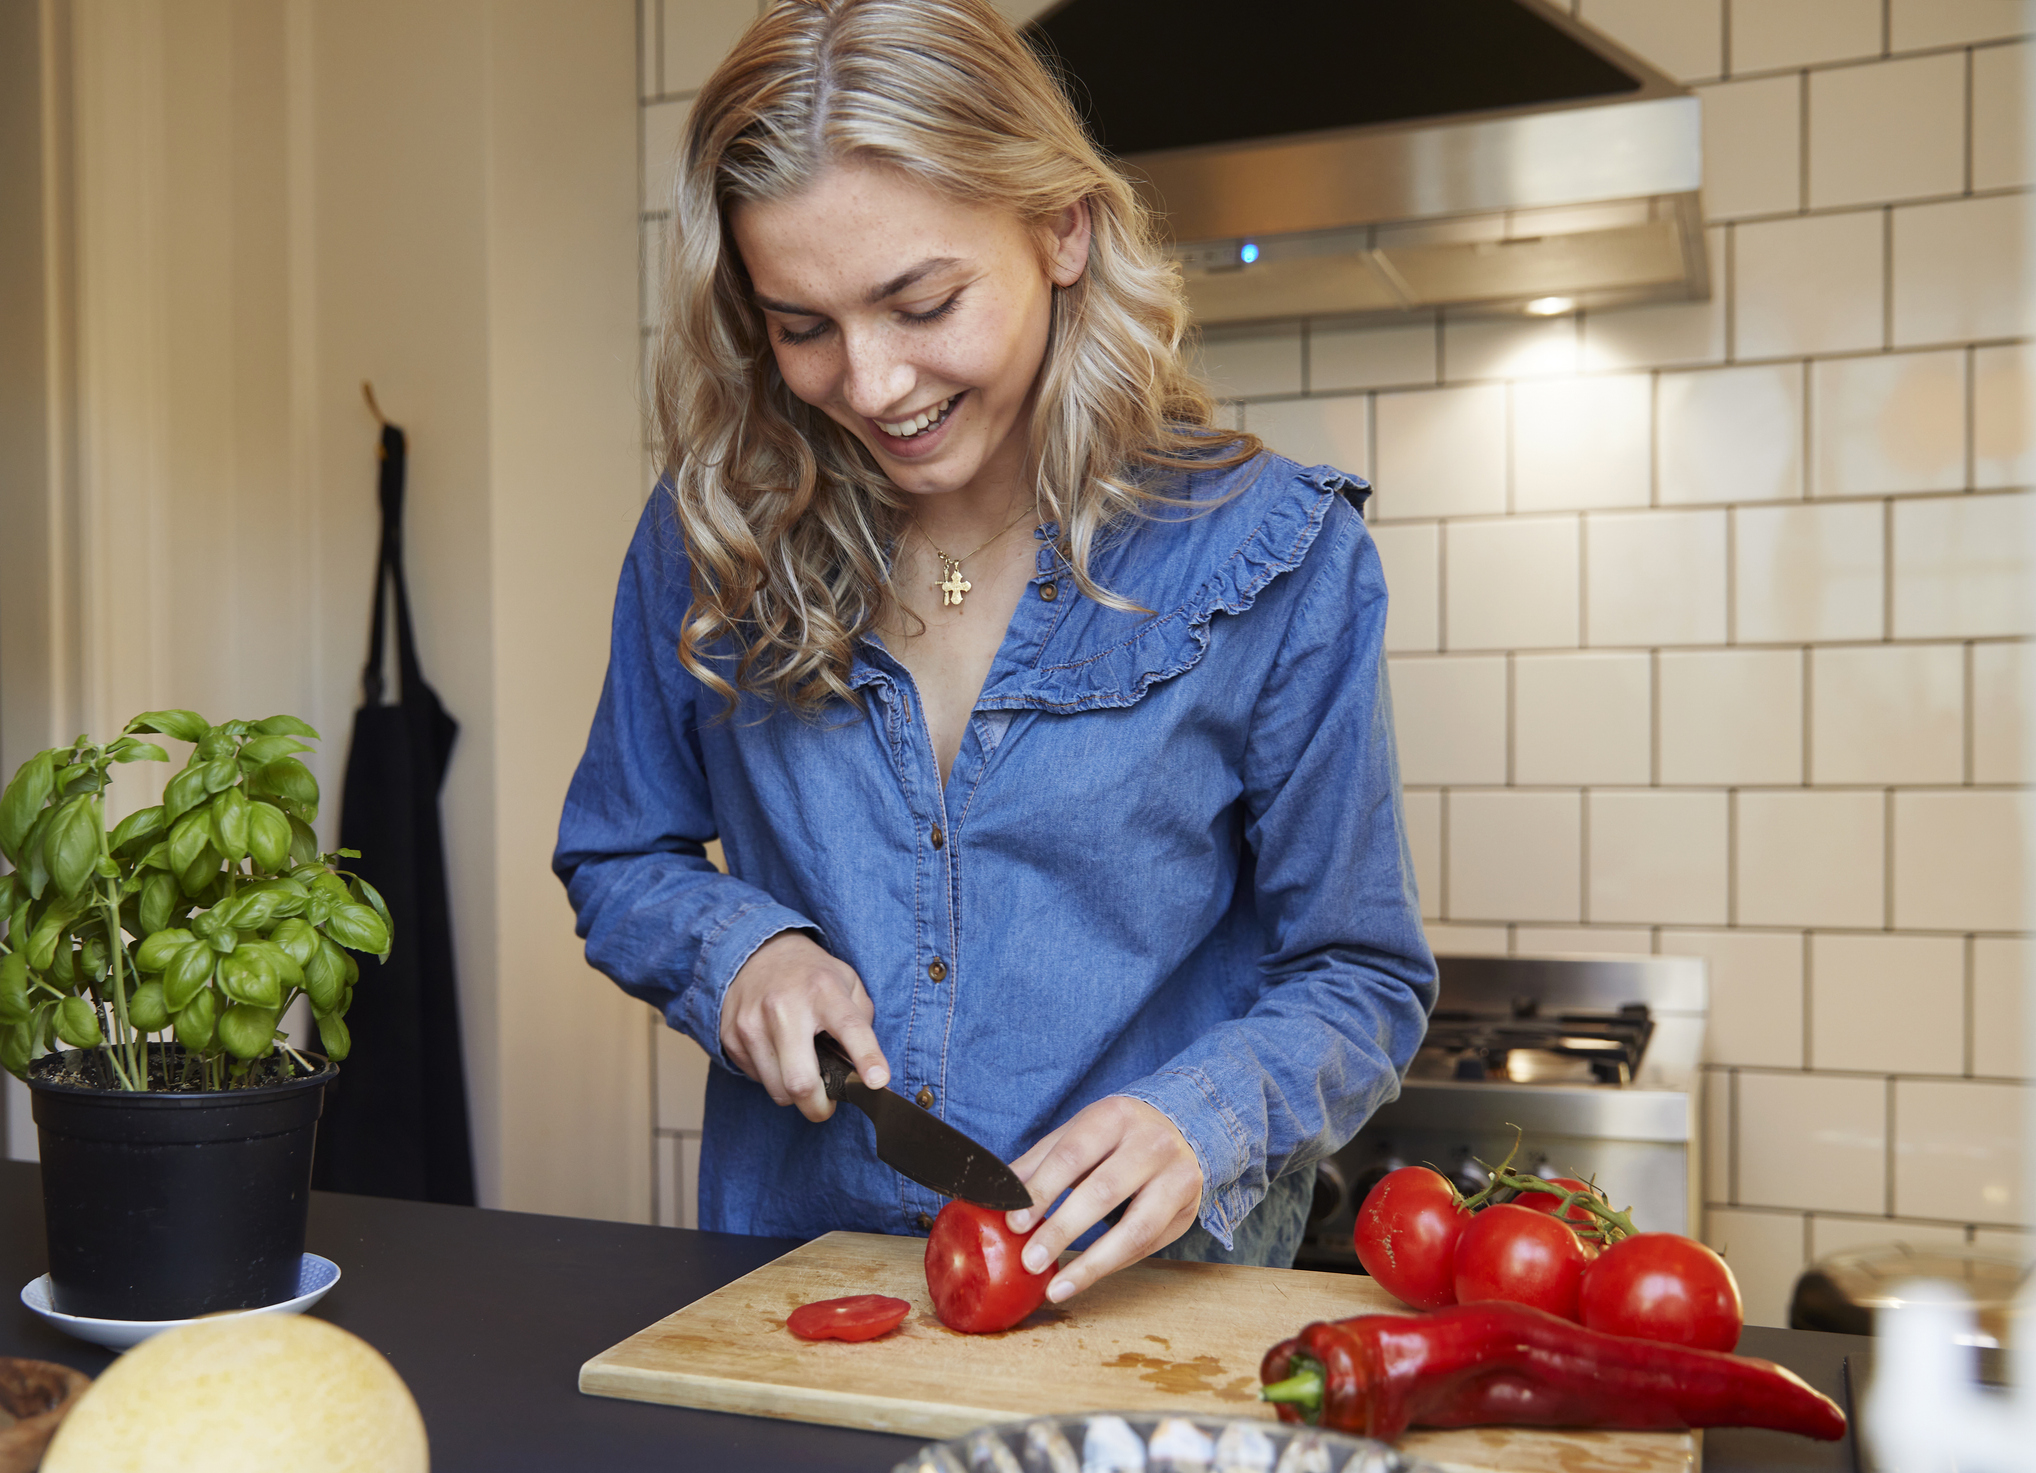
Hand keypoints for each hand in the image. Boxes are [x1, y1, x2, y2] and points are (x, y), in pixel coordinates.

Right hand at [720, 932, 889, 1121]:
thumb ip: (861, 1020)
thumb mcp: (847, 982)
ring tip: (801, 1067)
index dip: (866, 1058)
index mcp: (823, 991)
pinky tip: (777, 1052)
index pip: (848, 1028)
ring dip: (794, 1092)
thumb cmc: (810, 975)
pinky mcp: (731, 1037)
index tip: (877, 1082)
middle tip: (826, 1105)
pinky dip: (772, 1076)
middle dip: (818, 1107)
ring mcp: (752, 1023)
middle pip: (800, 1080)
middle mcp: (785, 1007)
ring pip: (777, 1089)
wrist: (756, 951)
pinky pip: (757, 1079)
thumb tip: (865, 1068)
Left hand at [1003, 1096, 1202, 1303]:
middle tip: (1031, 1260)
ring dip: (1092, 1263)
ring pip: (1135, 1228)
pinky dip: (1112, 1265)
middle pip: (1103, 1191)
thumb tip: (995, 1193)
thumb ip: (1039, 1162)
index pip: (1072, 1155)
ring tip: (1058, 1286)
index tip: (1014, 1223)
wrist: (1182, 1128)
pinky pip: (1148, 1246)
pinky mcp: (1188, 1209)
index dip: (1042, 1191)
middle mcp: (1151, 1143)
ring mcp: (1177, 1176)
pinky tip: (1084, 1277)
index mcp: (1114, 1116)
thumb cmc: (1117, 1135)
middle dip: (1063, 1229)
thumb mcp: (1079, 1134)